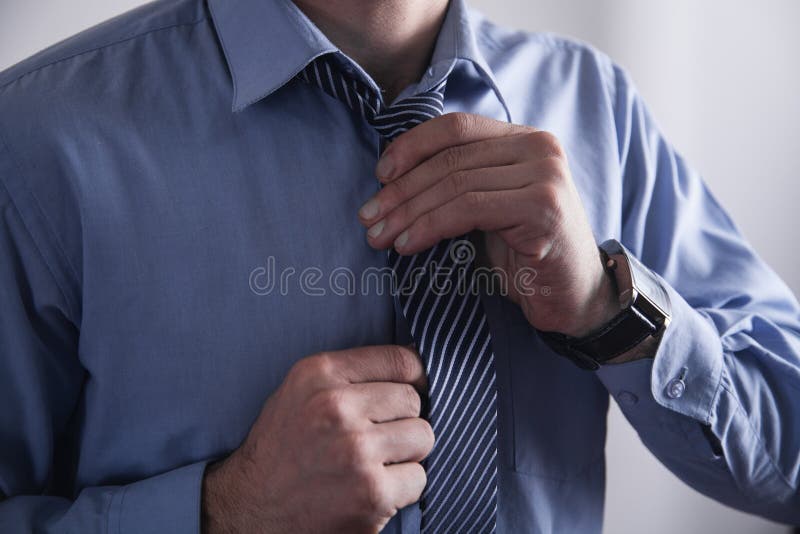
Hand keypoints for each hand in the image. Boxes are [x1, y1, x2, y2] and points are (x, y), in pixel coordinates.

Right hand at [202, 345, 433, 533]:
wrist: (251, 508)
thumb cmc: (283, 446)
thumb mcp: (302, 390)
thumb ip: (350, 373)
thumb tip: (415, 362)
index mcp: (320, 374)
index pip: (401, 360)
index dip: (416, 376)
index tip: (414, 388)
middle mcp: (337, 407)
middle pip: (414, 400)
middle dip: (402, 420)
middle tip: (376, 438)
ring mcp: (356, 451)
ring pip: (423, 437)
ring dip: (406, 453)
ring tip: (374, 462)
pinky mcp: (371, 493)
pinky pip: (419, 478)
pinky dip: (402, 488)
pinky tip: (372, 488)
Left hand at [357, 113, 618, 336]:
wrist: (576, 298)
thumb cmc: (526, 257)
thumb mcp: (488, 209)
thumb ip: (459, 182)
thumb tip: (393, 178)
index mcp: (524, 139)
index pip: (455, 126)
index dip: (411, 147)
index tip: (379, 176)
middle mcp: (539, 147)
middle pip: (450, 158)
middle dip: (400, 190)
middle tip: (369, 218)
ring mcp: (544, 174)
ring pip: (454, 183)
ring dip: (408, 212)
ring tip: (380, 236)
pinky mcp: (542, 206)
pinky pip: (468, 209)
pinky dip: (429, 226)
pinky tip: (407, 245)